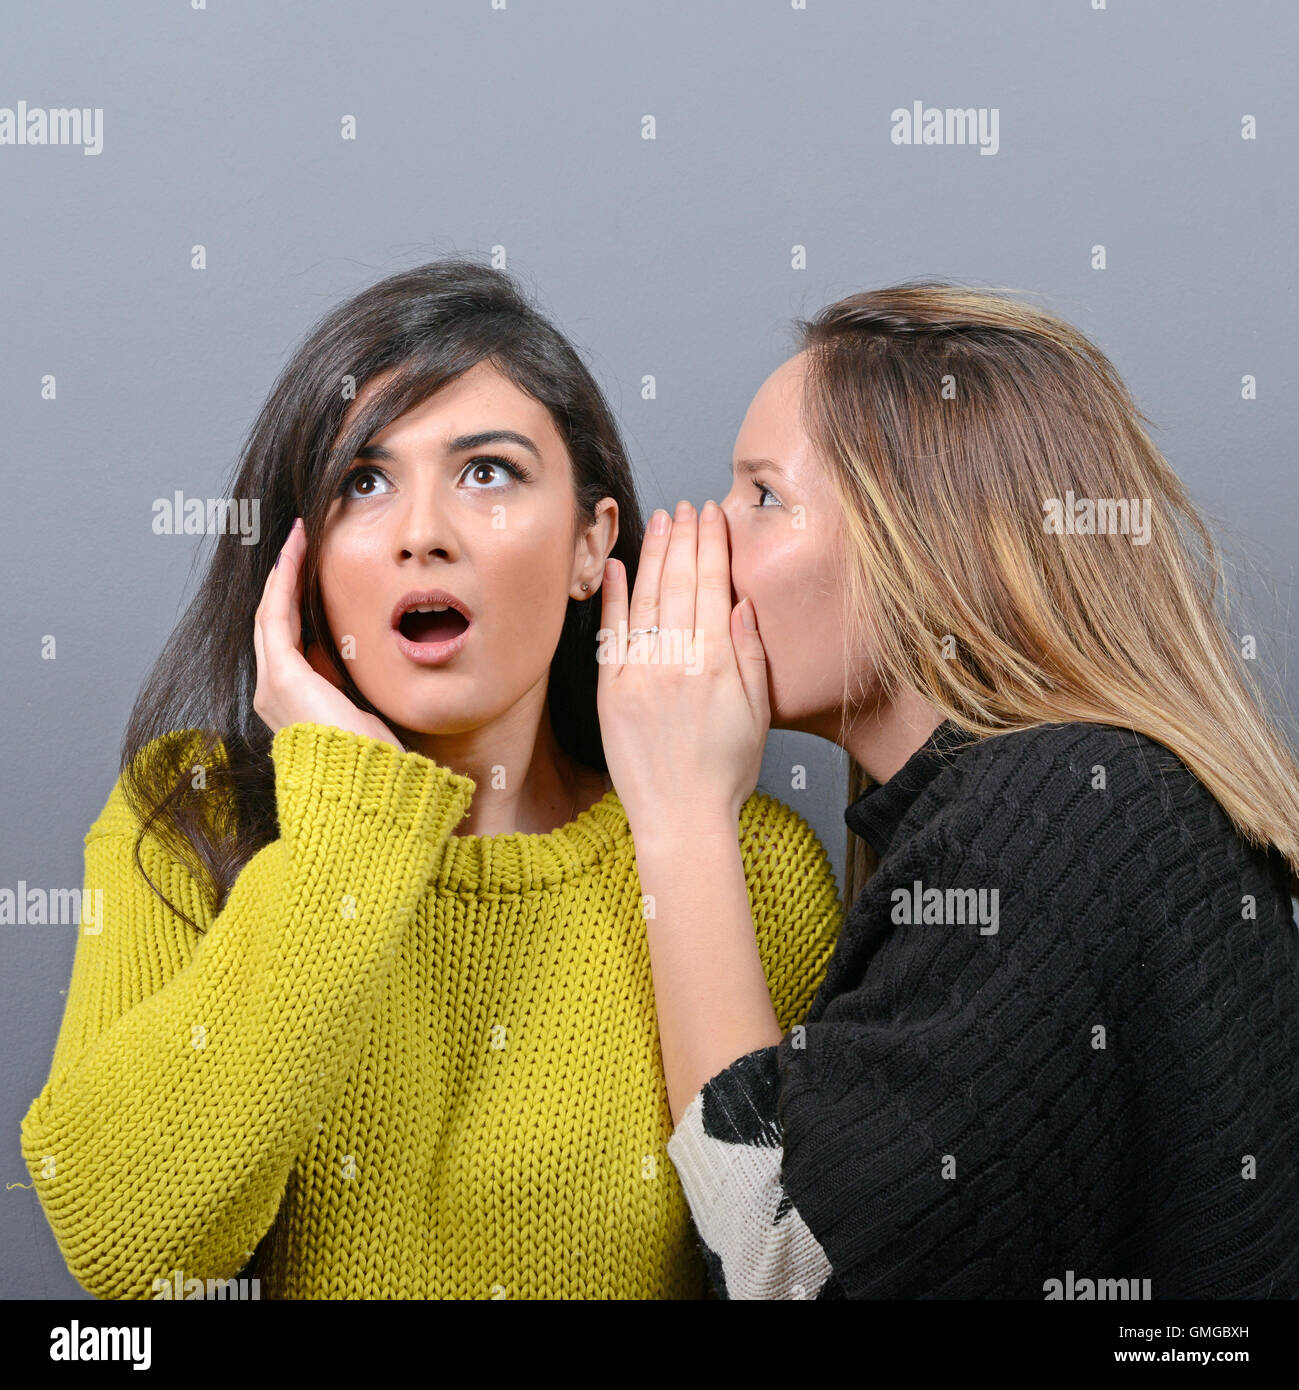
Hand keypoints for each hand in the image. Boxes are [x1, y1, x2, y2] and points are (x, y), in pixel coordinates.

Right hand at [252, 517, 404, 751]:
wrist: (363, 789)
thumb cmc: (371, 761)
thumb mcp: (362, 713)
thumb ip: (349, 686)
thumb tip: (354, 658)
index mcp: (293, 701)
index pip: (289, 640)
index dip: (295, 602)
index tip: (311, 570)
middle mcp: (274, 692)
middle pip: (273, 622)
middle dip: (285, 581)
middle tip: (300, 543)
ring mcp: (273, 684)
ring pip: (271, 613)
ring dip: (283, 573)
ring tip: (297, 538)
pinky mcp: (283, 676)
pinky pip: (276, 615)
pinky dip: (283, 581)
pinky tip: (293, 554)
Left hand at [596, 499, 769, 834]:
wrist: (681, 818)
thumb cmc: (724, 771)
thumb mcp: (757, 712)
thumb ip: (751, 654)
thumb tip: (741, 603)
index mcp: (717, 664)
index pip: (712, 586)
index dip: (712, 545)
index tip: (711, 517)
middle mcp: (676, 661)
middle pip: (679, 583)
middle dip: (684, 538)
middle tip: (686, 507)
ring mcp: (639, 674)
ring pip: (646, 599)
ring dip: (654, 555)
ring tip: (662, 522)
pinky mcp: (612, 691)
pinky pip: (610, 634)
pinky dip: (612, 597)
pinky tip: (615, 566)